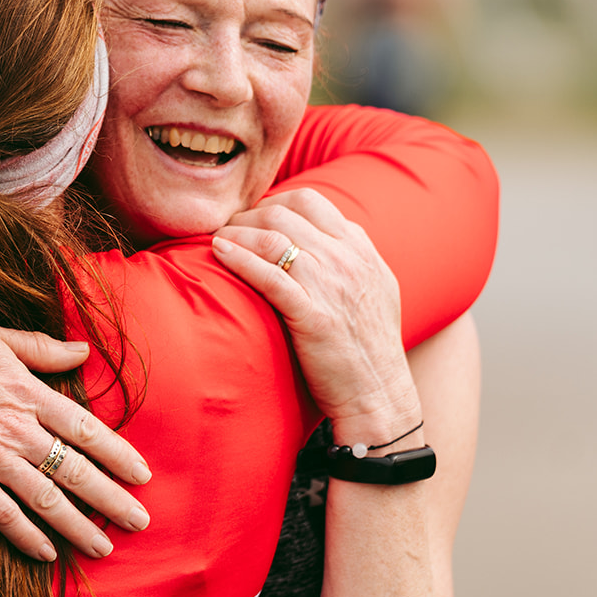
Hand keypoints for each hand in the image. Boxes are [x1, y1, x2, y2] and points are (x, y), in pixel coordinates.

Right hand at [0, 319, 151, 562]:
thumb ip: (41, 347)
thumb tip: (82, 350)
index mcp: (27, 392)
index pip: (86, 429)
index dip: (119, 454)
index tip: (143, 474)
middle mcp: (16, 428)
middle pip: (76, 470)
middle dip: (112, 499)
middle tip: (140, 521)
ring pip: (46, 499)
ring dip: (78, 526)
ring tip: (103, 547)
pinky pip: (3, 514)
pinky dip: (27, 536)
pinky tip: (47, 553)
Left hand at [211, 189, 420, 442]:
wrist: (380, 396)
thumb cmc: (370, 347)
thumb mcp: (374, 288)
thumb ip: (351, 257)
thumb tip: (323, 235)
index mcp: (360, 250)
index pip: (309, 201)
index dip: (272, 202)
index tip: (251, 218)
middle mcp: (347, 260)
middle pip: (284, 213)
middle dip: (247, 215)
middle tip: (228, 230)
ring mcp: (331, 286)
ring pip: (273, 238)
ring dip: (237, 233)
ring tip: (217, 239)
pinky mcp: (313, 316)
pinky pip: (270, 275)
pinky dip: (239, 258)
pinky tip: (219, 252)